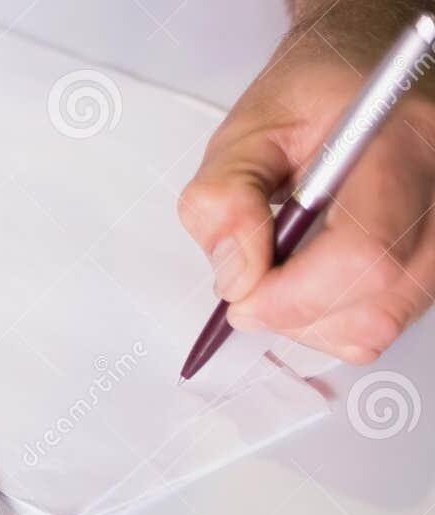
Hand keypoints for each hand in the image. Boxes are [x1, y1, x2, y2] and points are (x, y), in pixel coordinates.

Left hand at [177, 29, 434, 364]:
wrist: (368, 77)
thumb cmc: (316, 95)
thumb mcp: (248, 128)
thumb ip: (224, 197)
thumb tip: (235, 275)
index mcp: (403, 147)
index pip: (364, 255)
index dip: (290, 294)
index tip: (240, 289)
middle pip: (375, 305)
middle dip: (291, 310)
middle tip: (253, 274)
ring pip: (378, 325)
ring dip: (309, 318)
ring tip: (287, 261)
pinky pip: (384, 322)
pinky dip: (333, 316)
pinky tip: (314, 272)